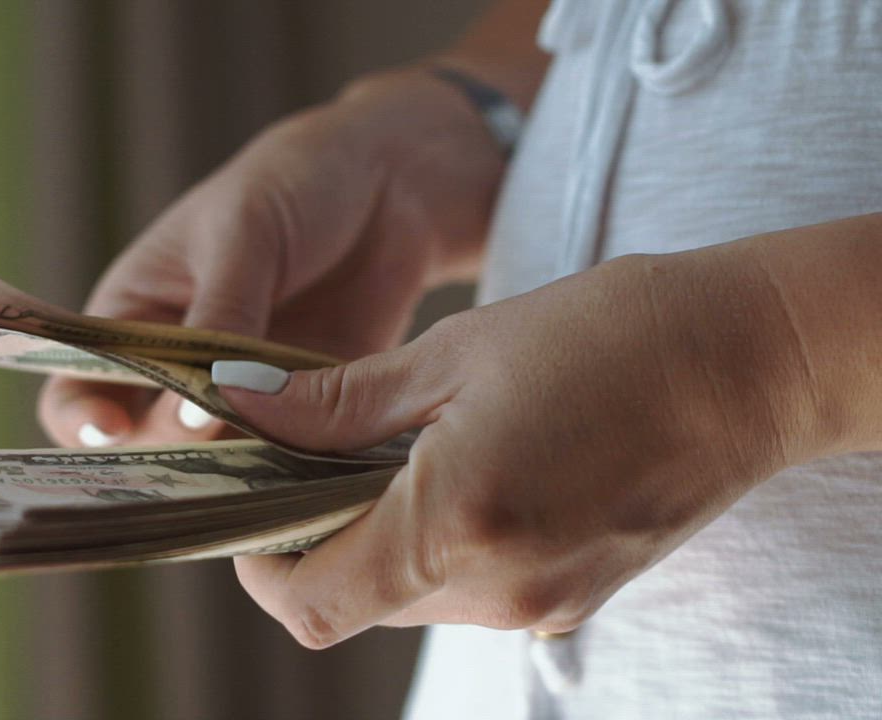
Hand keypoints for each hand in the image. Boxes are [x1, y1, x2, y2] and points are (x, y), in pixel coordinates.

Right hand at [38, 67, 505, 447]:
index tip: (111, 430)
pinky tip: (313, 462)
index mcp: (136, 315)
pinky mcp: (310, 412)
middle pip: (145, 440)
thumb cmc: (293, 186)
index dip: (84, 415)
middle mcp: (179, 367)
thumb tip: (193, 411)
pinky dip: (296, 467)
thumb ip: (220, 317)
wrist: (392, 182)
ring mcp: (245, 395)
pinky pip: (291, 457)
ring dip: (235, 469)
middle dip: (165, 456)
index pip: (79, 383)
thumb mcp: (243, 234)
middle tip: (204, 446)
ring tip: (264, 456)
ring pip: (219, 460)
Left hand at [216, 247, 823, 648]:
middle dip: (317, 540)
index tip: (255, 501)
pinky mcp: (572, 597)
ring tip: (394, 452)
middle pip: (354, 602)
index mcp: (454, 525)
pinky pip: (469, 591)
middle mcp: (495, 591)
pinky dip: (438, 545)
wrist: (749, 361)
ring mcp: (540, 606)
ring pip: (409, 599)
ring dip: (379, 540)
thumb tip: (242, 404)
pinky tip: (458, 472)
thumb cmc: (606, 335)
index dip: (259, 562)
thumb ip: (339, 400)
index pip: (309, 603)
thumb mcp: (455, 352)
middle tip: (316, 457)